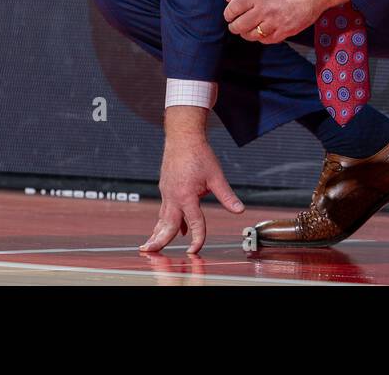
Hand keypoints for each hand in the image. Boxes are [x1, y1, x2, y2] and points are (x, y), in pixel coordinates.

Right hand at [140, 108, 243, 254]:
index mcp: (186, 195)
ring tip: (150, 246)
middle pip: (166, 224)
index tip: (195, 250)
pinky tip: (167, 227)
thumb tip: (239, 210)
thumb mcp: (216, 176)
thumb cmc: (199, 154)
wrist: (183, 136)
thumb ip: (226, 196)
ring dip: (157, 233)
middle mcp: (173, 196)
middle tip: (149, 252)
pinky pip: (164, 209)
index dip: (197, 238)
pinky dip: (164, 220)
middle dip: (159, 240)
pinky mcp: (165, 187)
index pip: (194, 222)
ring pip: (161, 217)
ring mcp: (166, 192)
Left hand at [222, 0, 347, 43]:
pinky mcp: (286, 31)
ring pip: (252, 36)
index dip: (228, 14)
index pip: (232, 9)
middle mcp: (264, 9)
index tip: (230, 15)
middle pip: (239, 26)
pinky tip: (263, 31)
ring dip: (247, 34)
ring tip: (249, 29)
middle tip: (236, 25)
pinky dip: (262, 37)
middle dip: (234, 27)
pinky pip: (267, 40)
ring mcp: (275, 22)